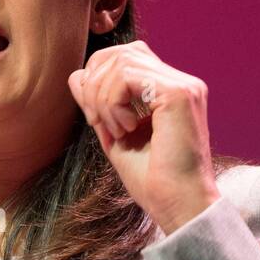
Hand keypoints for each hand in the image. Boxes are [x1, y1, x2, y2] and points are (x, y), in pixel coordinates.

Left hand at [67, 40, 219, 234]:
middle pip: (120, 53)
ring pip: (121, 62)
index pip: (124, 57)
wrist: (177, 206)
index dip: (98, 80)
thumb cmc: (152, 180)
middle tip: (97, 122)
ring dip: (102, 99)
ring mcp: (183, 85)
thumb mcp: (114, 134)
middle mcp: (181, 82)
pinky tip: (125, 129)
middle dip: (95, 85)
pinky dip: (112, 103)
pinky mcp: (179, 93)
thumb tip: (76, 74)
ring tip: (116, 131)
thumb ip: (97, 103)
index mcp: (169, 90)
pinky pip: (127, 76)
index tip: (95, 119)